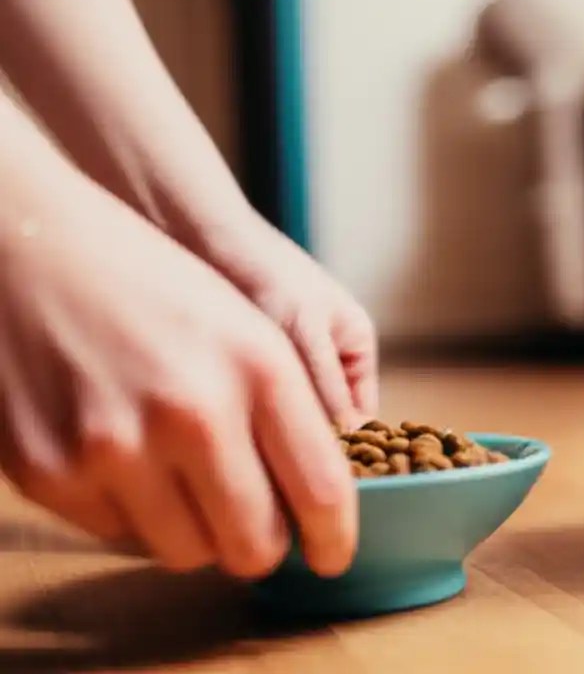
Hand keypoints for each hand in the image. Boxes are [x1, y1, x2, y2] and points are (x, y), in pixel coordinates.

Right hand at [0, 184, 356, 578]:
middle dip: (264, 545)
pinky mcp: (51, 473)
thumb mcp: (249, 328)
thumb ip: (295, 411)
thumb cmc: (158, 286)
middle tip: (260, 531)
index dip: (335, 538)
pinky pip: (120, 535)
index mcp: (260, 368)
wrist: (28, 246)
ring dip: (199, 532)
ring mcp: (115, 447)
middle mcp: (193, 412)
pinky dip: (136, 514)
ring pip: (188, 553)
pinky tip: (129, 460)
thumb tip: (324, 500)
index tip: (334, 556)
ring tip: (189, 482)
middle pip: (255, 543)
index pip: (321, 489)